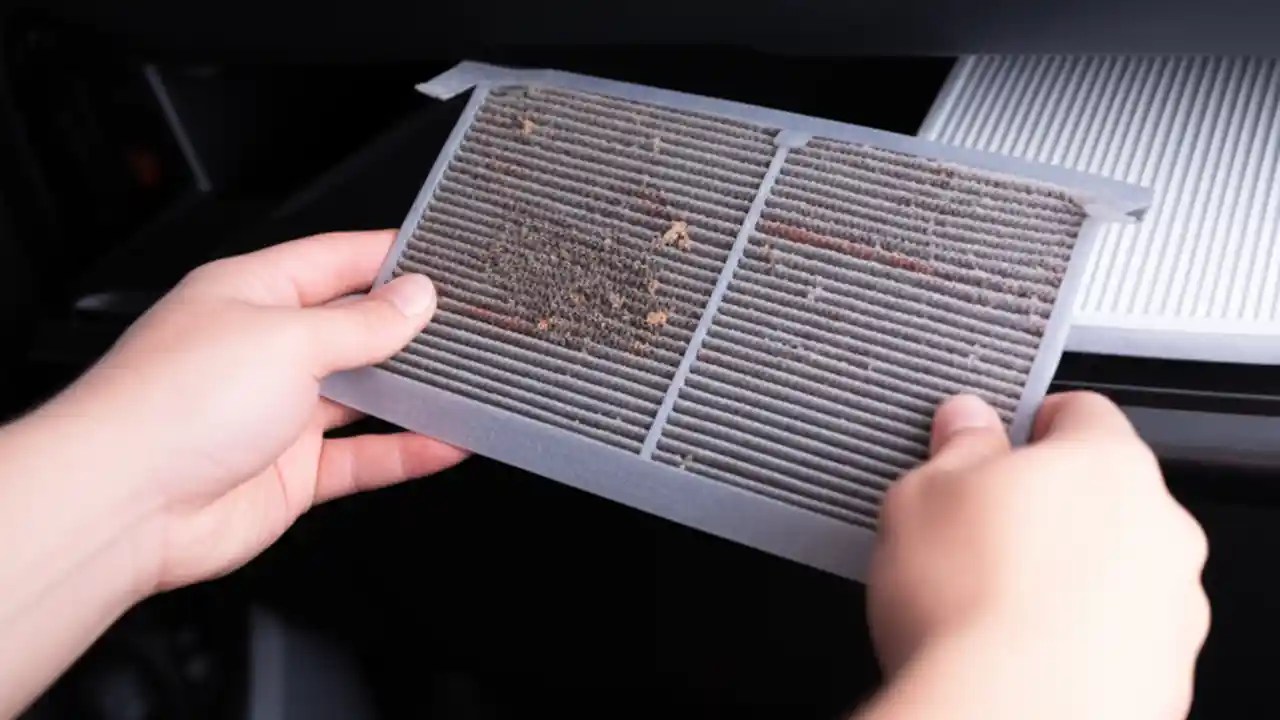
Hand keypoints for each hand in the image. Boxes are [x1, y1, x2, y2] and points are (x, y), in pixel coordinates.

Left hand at [42, 230, 466, 592]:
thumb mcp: (286, 339)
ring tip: (467, 382)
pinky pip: (362, 456)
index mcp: (250, 295)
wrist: (124, 506)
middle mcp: (264, 350)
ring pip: (364, 398)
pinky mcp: (291, 471)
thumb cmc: (171, 406)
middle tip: (465, 324)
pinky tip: (445, 443)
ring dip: (412, 394)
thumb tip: (413, 298)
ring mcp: (278, 413)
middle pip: (353, 330)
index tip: (441, 258)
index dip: (388, 257)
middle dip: (407, 329)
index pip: (334, 260)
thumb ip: (361, 323)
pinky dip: (405, 452)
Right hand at [864, 392, 1208, 719]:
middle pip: (1102, 493)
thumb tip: (965, 421)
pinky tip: (1018, 646)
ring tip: (990, 600)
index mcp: (1106, 462)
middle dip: (1044, 507)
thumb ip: (956, 447)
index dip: (1028, 425)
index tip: (991, 447)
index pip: (1080, 411)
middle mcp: (1157, 527)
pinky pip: (1116, 632)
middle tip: (977, 530)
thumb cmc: (966, 606)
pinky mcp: (1161, 670)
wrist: (1003, 715)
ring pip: (1114, 566)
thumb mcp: (922, 494)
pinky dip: (1077, 633)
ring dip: (1065, 573)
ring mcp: (1168, 603)